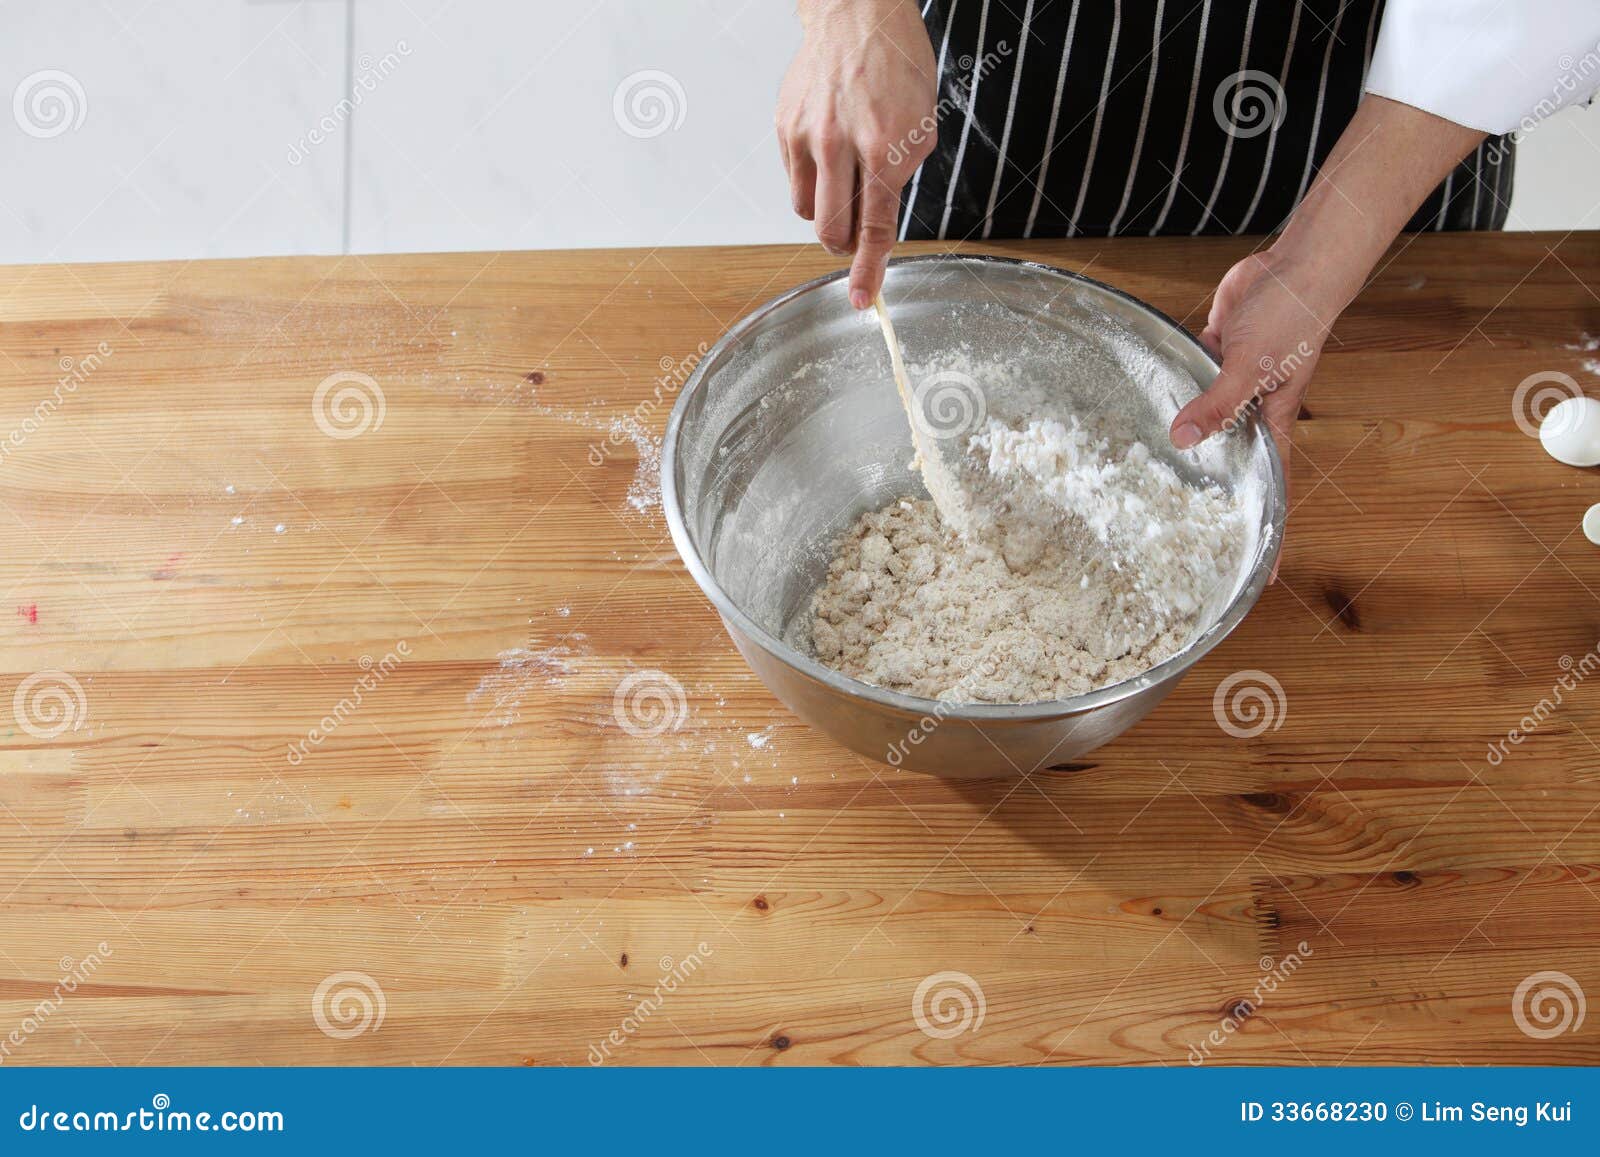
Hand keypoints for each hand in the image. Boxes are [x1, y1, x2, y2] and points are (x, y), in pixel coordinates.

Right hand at [777, 0, 936, 307]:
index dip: (868, 269)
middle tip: (854, 236)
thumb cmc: (898, 67)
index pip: (873, 226)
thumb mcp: (921, 125)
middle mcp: (840, 143)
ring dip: (825, 213)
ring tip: (843, 182)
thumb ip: (899, 177)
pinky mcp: (784, 127)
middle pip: (830, 229)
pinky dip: (810, 182)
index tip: (862, 299)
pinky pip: (793, 179)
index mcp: (883, 145)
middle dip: (843, 246)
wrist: (858, 15)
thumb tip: (878, 222)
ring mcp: (807, 135)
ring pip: (806, 211)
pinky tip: (828, 154)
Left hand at [1169, 95, 1488, 552]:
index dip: (1272, 533)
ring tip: (1158, 493)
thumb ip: (1217, 403)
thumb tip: (1183, 441)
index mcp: (1273, 425)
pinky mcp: (1216, 359)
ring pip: (1207, 430)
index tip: (1268, 576)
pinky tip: (1147, 418)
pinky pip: (1192, 389)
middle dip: (1221, 504)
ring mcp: (1234, 387)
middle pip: (1235, 469)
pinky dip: (1174, 402)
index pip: (1274, 492)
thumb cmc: (1291, 317)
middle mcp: (1253, 413)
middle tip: (1197, 547)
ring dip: (1187, 451)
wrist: (1293, 266)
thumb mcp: (1251, 367)